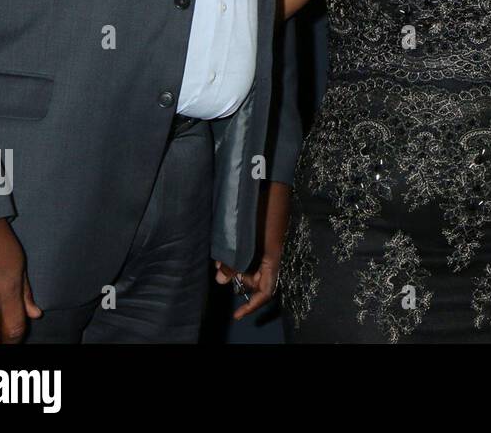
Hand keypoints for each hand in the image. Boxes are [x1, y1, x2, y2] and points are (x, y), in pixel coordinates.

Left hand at [214, 180, 290, 320]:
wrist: (268, 176)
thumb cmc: (260, 204)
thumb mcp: (245, 235)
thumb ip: (234, 258)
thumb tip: (222, 280)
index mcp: (272, 255)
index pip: (266, 289)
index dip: (252, 305)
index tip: (237, 314)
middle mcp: (271, 251)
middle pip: (256, 277)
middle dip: (238, 279)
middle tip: (220, 273)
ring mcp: (267, 241)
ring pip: (250, 263)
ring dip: (233, 265)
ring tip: (218, 261)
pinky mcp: (261, 231)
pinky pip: (249, 251)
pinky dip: (235, 253)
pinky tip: (223, 248)